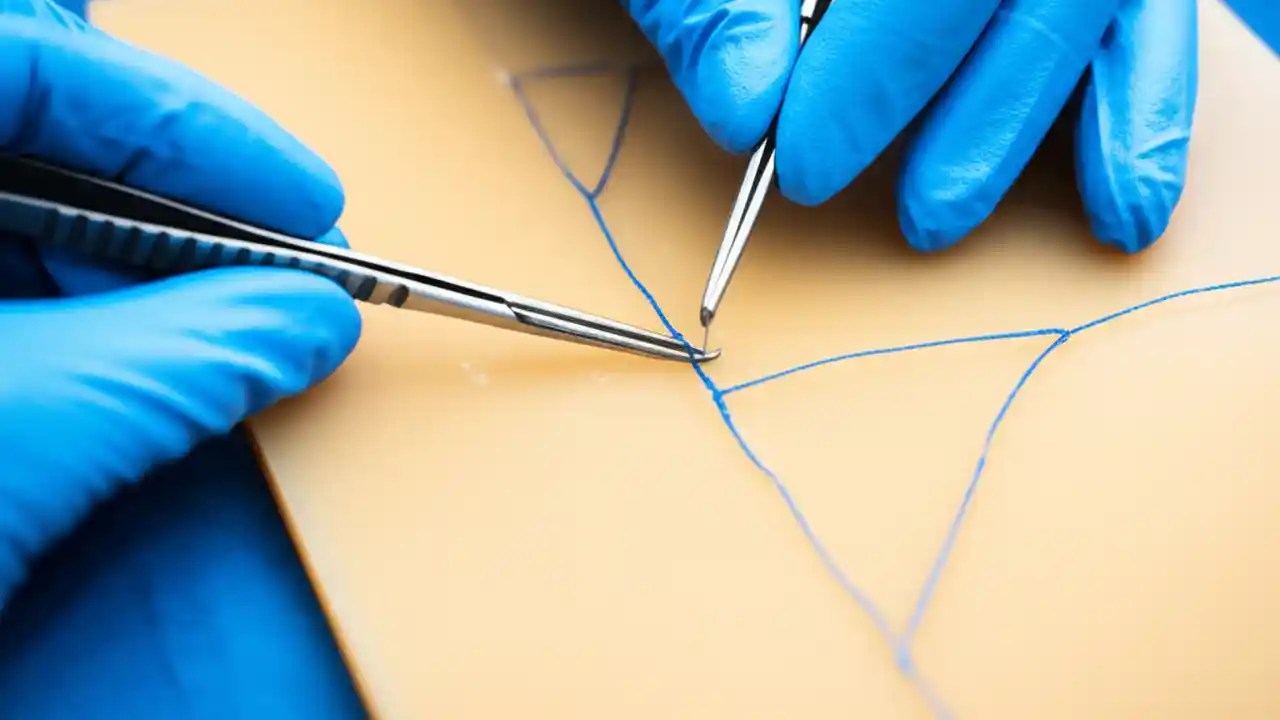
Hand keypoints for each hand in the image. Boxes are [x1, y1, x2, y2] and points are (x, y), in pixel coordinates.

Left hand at [0, 0, 360, 604]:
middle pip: (38, 130)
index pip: (30, 61)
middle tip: (274, 265)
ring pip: (29, 212)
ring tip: (222, 327)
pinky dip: (92, 317)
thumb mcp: (16, 435)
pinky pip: (11, 285)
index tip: (298, 194)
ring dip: (143, 269)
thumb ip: (182, 357)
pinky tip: (144, 359)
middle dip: (175, 199)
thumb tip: (303, 318)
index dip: (183, 119)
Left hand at [626, 0, 1196, 253]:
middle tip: (902, 209)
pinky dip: (1142, 103)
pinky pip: (1141, 19)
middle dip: (979, 111)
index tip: (805, 162)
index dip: (876, 73)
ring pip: (1100, 5)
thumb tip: (747, 110)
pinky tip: (1124, 205)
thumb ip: (715, 4)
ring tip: (989, 222)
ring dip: (1067, 122)